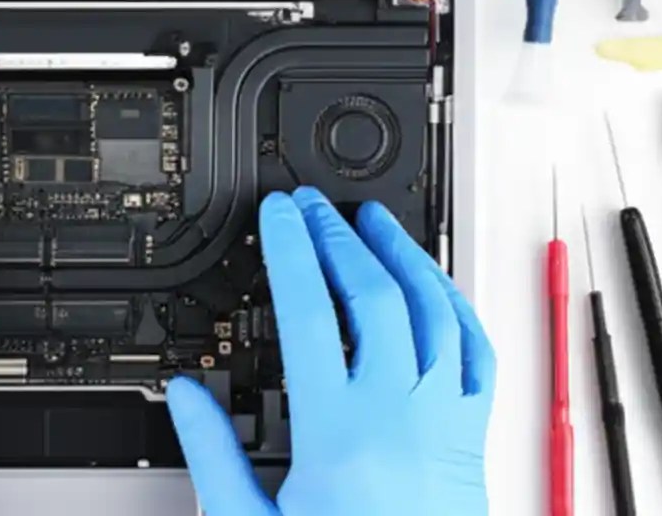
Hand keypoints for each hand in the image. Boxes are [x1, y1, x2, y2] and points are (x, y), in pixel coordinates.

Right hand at [167, 188, 495, 515]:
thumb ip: (213, 453)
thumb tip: (185, 395)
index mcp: (338, 430)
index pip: (310, 311)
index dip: (291, 250)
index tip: (279, 215)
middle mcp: (398, 412)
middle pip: (374, 295)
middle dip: (339, 238)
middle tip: (315, 208)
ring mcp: (444, 418)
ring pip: (434, 311)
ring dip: (403, 257)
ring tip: (376, 223)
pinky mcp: (473, 434)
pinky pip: (476, 351)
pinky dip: (456, 306)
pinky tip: (436, 286)